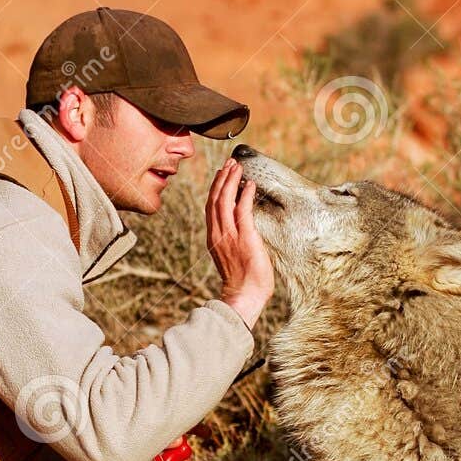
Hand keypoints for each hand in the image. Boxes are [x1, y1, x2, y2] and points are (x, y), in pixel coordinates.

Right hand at [206, 159, 273, 329]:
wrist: (244, 296)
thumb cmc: (242, 281)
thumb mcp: (231, 257)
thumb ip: (231, 241)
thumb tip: (239, 230)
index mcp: (213, 238)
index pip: (211, 207)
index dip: (215, 188)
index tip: (221, 174)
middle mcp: (218, 234)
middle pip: (215, 199)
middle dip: (222, 179)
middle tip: (229, 164)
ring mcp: (229, 235)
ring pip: (225, 200)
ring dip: (231, 181)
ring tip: (237, 167)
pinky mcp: (244, 237)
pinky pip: (243, 210)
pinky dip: (245, 195)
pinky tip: (249, 184)